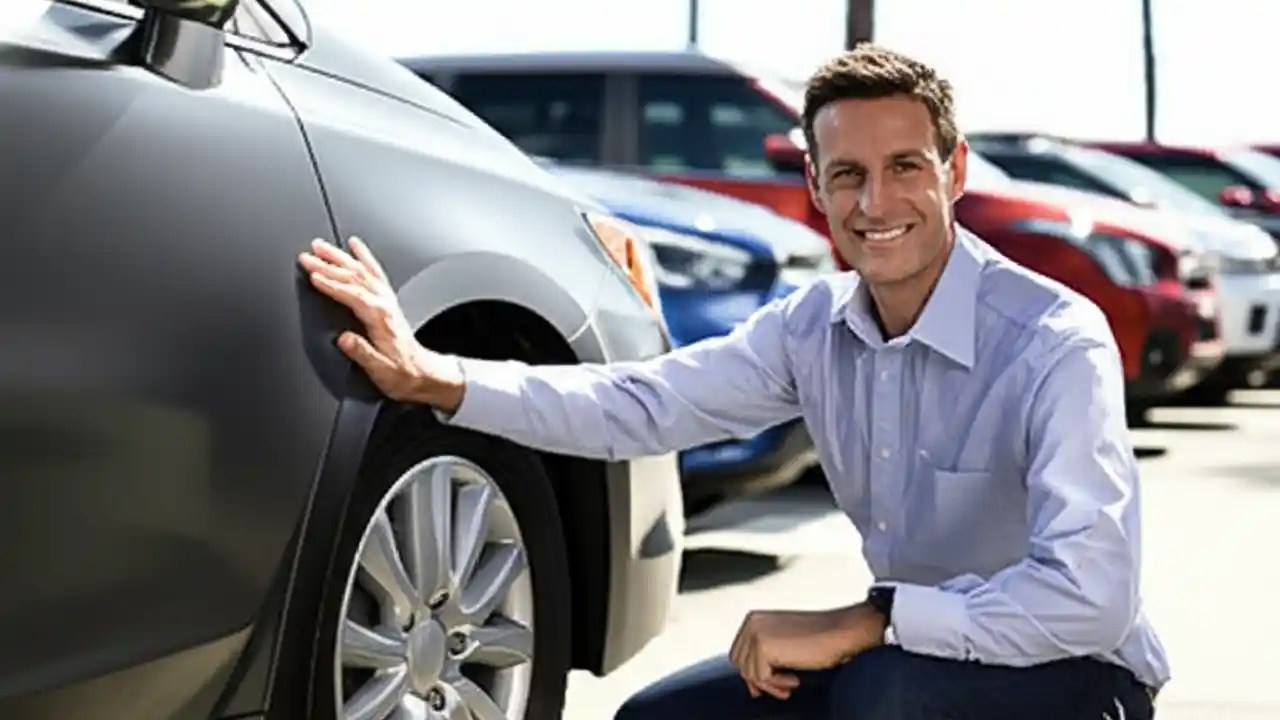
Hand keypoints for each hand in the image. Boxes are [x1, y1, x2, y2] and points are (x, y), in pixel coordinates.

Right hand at [298, 237, 464, 409]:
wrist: (422, 374)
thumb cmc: (401, 372)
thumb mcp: (379, 370)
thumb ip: (362, 353)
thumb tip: (345, 339)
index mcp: (380, 318)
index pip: (352, 295)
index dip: (331, 284)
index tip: (313, 276)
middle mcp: (384, 304)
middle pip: (354, 277)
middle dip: (328, 265)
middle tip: (307, 256)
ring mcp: (387, 300)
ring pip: (361, 270)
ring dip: (340, 257)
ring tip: (320, 245)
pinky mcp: (387, 300)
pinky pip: (374, 270)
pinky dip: (364, 256)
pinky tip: (355, 246)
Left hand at [729, 605, 885, 699]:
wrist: (839, 632)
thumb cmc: (819, 638)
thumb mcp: (784, 646)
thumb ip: (764, 659)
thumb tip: (752, 686)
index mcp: (754, 619)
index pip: (739, 652)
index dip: (752, 672)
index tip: (768, 684)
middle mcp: (751, 622)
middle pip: (739, 663)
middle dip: (759, 679)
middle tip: (782, 688)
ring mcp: (755, 633)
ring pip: (749, 673)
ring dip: (771, 684)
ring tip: (791, 683)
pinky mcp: (763, 647)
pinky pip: (760, 677)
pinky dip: (776, 684)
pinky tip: (794, 679)